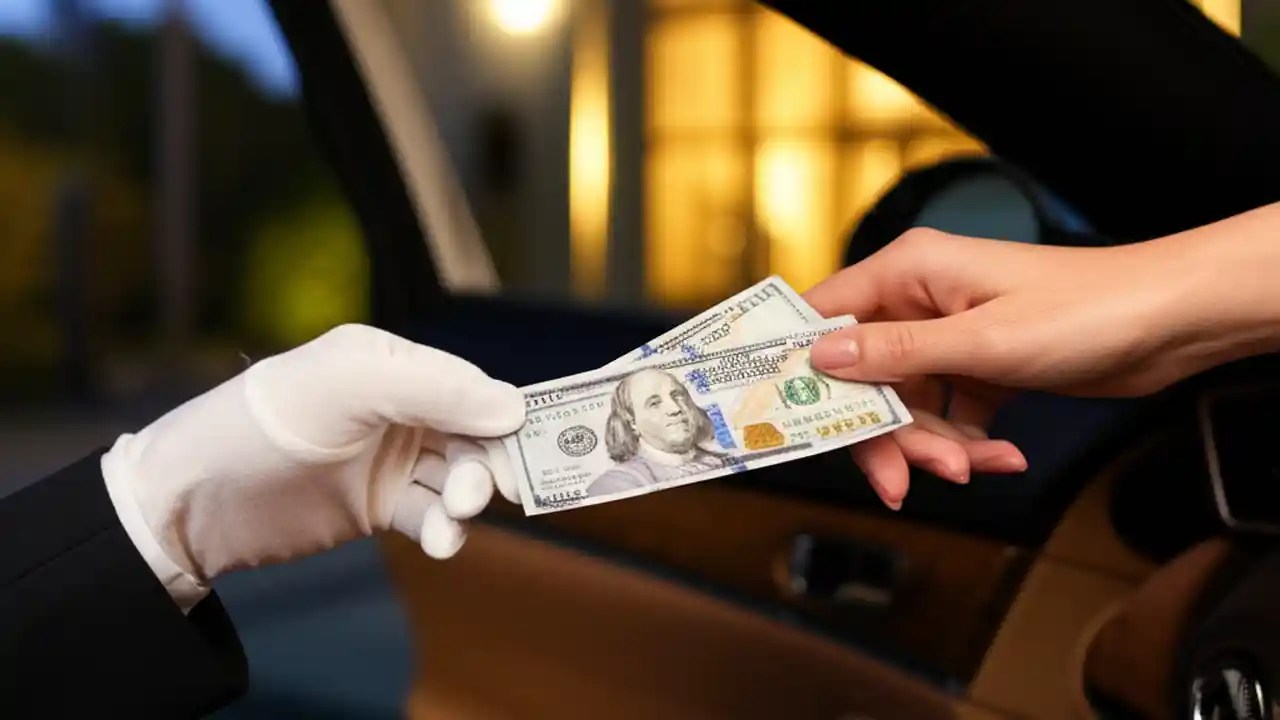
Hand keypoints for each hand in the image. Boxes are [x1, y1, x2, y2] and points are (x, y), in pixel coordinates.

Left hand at [102, 324, 524, 609]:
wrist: (193, 502)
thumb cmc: (263, 425)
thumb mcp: (348, 388)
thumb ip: (434, 390)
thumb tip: (514, 405)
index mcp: (391, 362)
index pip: (470, 381)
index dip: (508, 410)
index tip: (540, 441)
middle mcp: (398, 406)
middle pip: (475, 432)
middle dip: (490, 461)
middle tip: (491, 490)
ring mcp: (390, 458)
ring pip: (459, 477)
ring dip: (469, 499)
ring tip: (455, 519)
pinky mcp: (379, 506)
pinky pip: (433, 515)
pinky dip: (446, 530)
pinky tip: (442, 542)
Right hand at [803, 206, 1279, 508]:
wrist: (1171, 321)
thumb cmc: (1085, 311)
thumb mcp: (982, 341)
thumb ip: (897, 353)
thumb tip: (819, 355)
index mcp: (909, 271)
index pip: (824, 316)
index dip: (800, 368)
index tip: (786, 421)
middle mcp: (919, 299)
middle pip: (863, 376)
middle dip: (884, 433)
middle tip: (900, 484)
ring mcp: (949, 334)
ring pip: (906, 404)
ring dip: (934, 446)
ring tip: (976, 468)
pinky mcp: (979, 366)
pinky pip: (948, 414)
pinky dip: (967, 443)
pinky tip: (1001, 457)